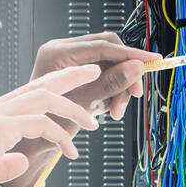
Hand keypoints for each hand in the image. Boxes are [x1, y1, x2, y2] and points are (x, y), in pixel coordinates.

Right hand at [0, 63, 102, 186]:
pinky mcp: (0, 127)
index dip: (51, 88)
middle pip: (39, 84)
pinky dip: (60, 135)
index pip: (26, 94)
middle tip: (93, 71)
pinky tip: (71, 150)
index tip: (70, 88)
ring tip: (93, 120)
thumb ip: (4, 163)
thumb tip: (20, 162)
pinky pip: (40, 124)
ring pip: (45, 98)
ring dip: (73, 107)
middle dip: (69, 76)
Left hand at [30, 31, 160, 119]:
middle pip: (108, 52)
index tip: (153, 60)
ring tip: (115, 111)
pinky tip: (105, 106)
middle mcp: (61, 50)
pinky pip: (102, 74)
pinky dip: (109, 91)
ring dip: (118, 88)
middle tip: (133, 96)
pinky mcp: (75, 71)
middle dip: (124, 75)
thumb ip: (111, 83)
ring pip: (109, 65)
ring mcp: (68, 60)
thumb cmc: (48, 123)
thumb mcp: (84, 103)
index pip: (103, 46)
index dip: (131, 54)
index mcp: (57, 52)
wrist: (32, 140)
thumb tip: (137, 67)